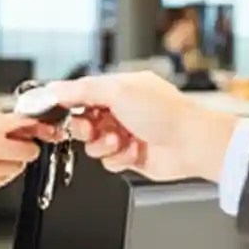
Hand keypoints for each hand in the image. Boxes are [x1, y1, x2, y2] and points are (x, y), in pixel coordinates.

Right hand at [0, 106, 54, 194]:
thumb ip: (2, 119)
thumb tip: (25, 124)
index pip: (29, 127)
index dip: (39, 129)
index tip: (46, 131)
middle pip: (30, 152)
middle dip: (25, 147)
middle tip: (15, 142)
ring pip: (18, 168)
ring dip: (12, 161)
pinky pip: (4, 180)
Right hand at [45, 72, 237, 181]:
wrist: (192, 144)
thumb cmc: (166, 113)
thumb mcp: (119, 91)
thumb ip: (83, 89)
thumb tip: (56, 88)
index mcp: (120, 88)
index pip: (82, 93)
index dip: (69, 104)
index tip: (58, 111)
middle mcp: (122, 109)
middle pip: (83, 121)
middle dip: (85, 128)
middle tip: (93, 128)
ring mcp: (126, 133)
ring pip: (93, 144)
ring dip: (104, 145)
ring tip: (121, 140)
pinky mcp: (131, 155)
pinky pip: (108, 161)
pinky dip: (118, 158)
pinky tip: (133, 151)